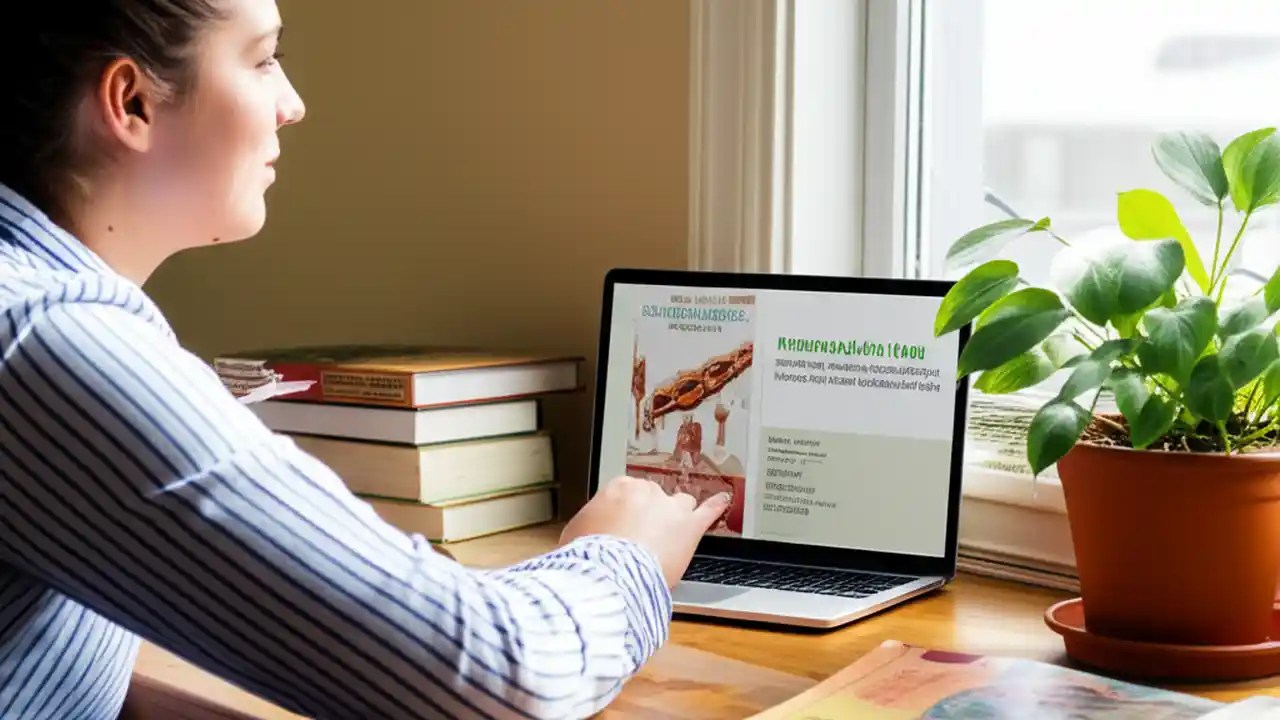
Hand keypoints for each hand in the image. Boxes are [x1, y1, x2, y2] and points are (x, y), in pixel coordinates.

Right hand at [561, 475, 729, 587]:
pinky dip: (716, 506)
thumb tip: (581, 535)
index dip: (626, 512)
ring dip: (677, 515)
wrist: (612, 572)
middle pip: (654, 499)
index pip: (626, 492)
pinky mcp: (690, 527)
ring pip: (680, 503)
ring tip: (677, 523)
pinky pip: (708, 511)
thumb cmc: (591, 556)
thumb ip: (584, 529)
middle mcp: (647, 493)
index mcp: (618, 489)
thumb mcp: (574, 536)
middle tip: (642, 536)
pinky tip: (723, 501)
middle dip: (650, 515)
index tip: (623, 524)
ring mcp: (671, 508)